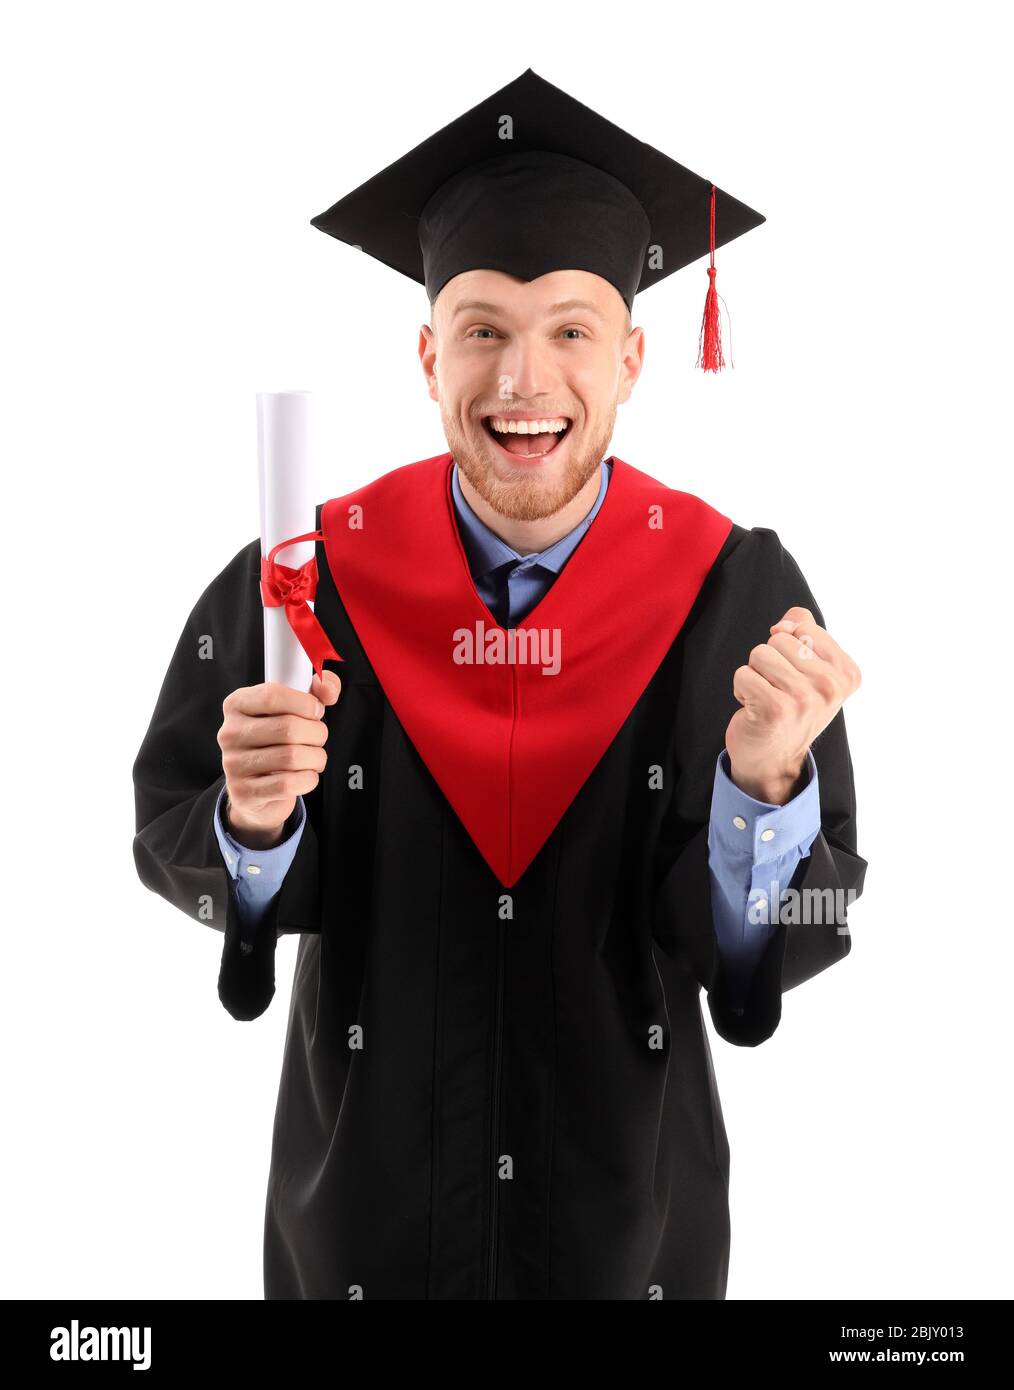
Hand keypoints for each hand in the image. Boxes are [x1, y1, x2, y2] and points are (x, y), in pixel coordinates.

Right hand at [216, 669, 341, 848]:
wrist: (258, 788)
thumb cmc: (278, 742)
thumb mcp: (293, 709)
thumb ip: (317, 690)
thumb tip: (328, 689)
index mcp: (237, 704)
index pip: (272, 696)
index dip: (304, 703)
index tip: (316, 710)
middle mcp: (230, 733)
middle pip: (288, 727)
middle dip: (317, 733)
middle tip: (319, 738)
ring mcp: (233, 764)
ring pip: (292, 757)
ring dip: (316, 758)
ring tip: (314, 757)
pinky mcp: (244, 792)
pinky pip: (288, 783)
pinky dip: (308, 779)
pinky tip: (305, 775)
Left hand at [726, 607, 860, 803]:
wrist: (774, 760)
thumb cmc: (791, 708)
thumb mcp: (811, 669)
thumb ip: (805, 632)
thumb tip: (785, 623)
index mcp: (847, 673)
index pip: (804, 626)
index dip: (789, 648)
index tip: (796, 676)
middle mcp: (831, 686)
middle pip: (780, 639)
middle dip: (770, 661)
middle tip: (778, 690)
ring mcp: (804, 699)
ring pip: (760, 654)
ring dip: (755, 675)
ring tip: (767, 698)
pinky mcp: (775, 709)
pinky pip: (743, 674)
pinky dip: (741, 689)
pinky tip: (754, 709)